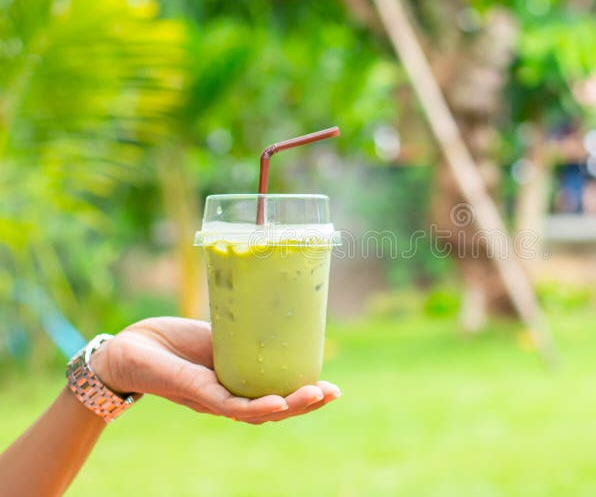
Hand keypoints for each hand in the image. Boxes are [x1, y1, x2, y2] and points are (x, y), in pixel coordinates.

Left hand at [90, 317, 340, 423]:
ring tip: (315, 396)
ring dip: (290, 407)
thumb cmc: (171, 342)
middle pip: (274, 411)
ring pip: (257, 412)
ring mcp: (212, 398)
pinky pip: (230, 405)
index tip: (332, 388)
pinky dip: (256, 406)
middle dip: (306, 404)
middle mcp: (227, 398)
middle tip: (332, 393)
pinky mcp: (195, 393)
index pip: (276, 397)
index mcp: (236, 385)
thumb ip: (242, 337)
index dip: (305, 396)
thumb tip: (277, 317)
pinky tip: (277, 402)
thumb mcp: (217, 335)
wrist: (128, 347)